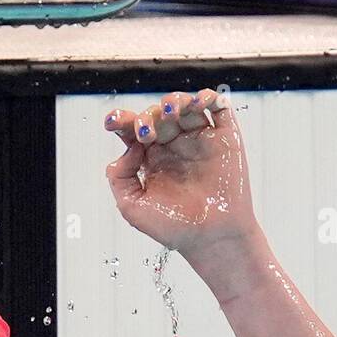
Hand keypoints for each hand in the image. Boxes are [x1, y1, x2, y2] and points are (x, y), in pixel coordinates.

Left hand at [104, 89, 256, 257]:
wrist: (211, 239)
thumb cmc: (174, 228)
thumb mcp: (131, 207)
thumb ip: (119, 176)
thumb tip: (128, 147)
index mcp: (150, 158)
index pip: (133, 130)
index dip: (121, 120)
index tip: (111, 121)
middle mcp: (174, 145)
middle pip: (157, 114)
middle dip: (148, 115)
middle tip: (146, 132)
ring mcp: (200, 140)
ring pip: (186, 106)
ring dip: (175, 101)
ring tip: (170, 112)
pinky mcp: (225, 139)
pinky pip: (219, 109)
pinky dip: (209, 97)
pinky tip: (199, 101)